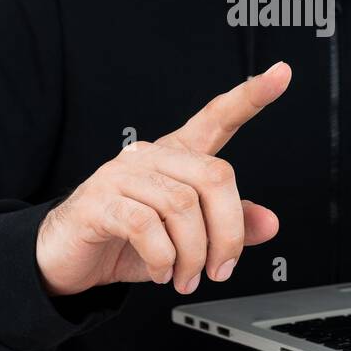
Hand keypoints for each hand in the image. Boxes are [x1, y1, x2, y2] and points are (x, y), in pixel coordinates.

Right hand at [36, 61, 291, 296]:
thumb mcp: (187, 239)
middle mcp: (151, 156)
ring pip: (182, 206)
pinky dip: (163, 257)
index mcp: (177, 156)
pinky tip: (162, 271)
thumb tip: (270, 223)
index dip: (251, 95)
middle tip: (220, 268)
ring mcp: (122, 175)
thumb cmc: (127, 241)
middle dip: (227, 232)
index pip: (217, 116)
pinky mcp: (99, 201)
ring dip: (193, 254)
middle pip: (214, 176)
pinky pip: (146, 225)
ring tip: (186, 276)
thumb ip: (228, 227)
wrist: (69, 260)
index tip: (281, 73)